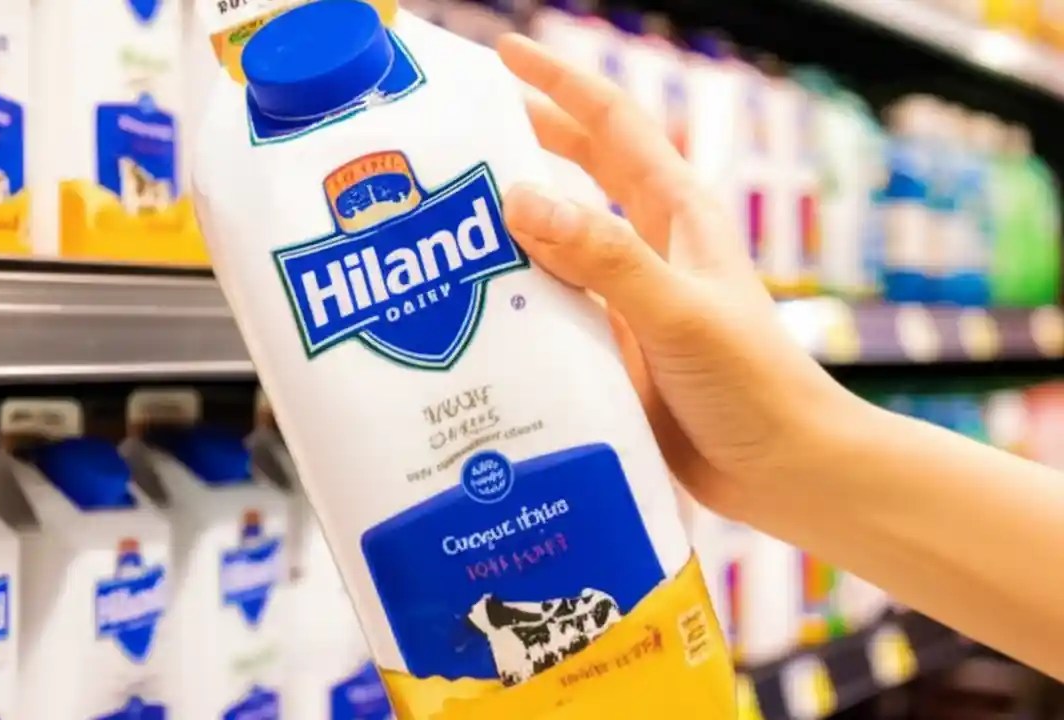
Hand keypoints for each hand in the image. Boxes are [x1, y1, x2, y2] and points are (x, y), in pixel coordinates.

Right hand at [496, 34, 865, 521]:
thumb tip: (520, 198)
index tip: (505, 53)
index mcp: (676, 214)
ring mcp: (627, 298)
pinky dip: (511, 299)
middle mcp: (648, 246)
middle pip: (577, 172)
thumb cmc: (753, 383)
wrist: (782, 469)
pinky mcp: (610, 348)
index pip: (612, 124)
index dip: (560, 82)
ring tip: (441, 223)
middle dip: (523, 142)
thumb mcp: (678, 311)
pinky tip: (466, 311)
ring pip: (554, 243)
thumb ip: (606, 258)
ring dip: (507, 227)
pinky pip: (549, 308)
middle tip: (455, 135)